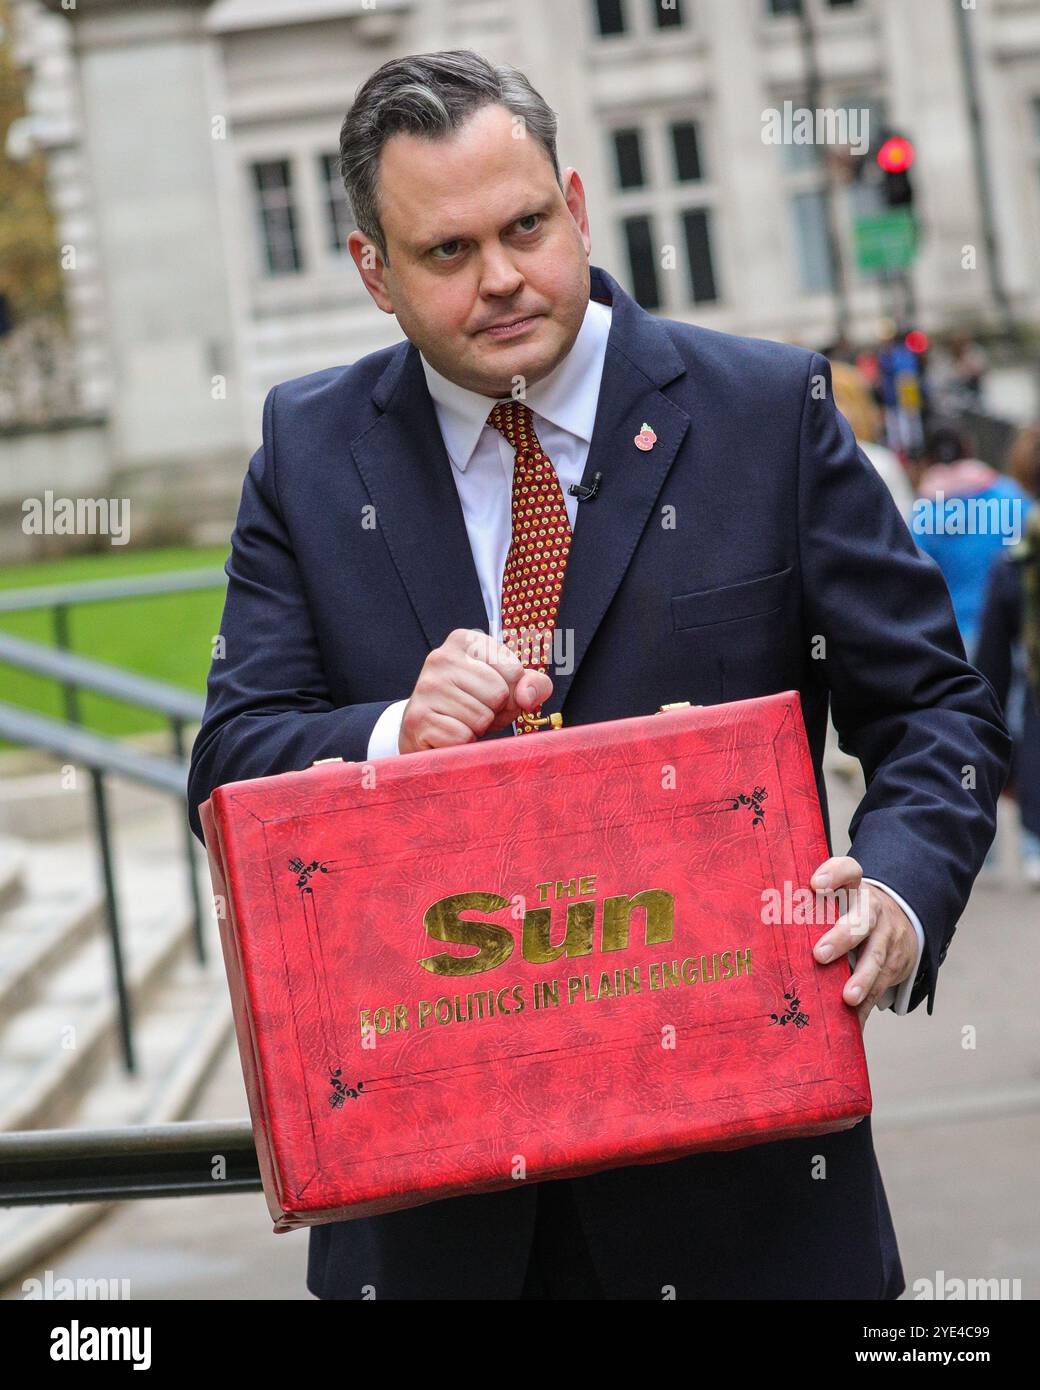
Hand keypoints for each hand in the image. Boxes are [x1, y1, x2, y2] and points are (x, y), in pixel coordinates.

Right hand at [398, 629, 552, 753]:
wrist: (426, 729)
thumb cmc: (473, 704)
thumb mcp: (508, 688)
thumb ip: (533, 684)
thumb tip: (526, 697)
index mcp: (464, 641)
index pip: (514, 670)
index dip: (511, 691)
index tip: (491, 693)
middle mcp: (441, 657)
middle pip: (498, 693)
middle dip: (495, 710)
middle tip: (477, 711)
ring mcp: (426, 686)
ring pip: (482, 717)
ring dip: (479, 728)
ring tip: (463, 721)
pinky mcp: (418, 717)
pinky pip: (463, 737)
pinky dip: (464, 743)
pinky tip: (450, 734)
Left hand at [809, 856, 917, 1030]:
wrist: (901, 920)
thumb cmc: (850, 911)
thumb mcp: (838, 898)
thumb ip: (809, 905)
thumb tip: (761, 919)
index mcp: (853, 889)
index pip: (849, 871)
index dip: (834, 874)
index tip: (815, 884)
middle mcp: (872, 910)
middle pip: (861, 919)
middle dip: (842, 937)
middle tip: (819, 954)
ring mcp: (886, 937)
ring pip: (875, 956)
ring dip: (862, 979)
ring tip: (847, 997)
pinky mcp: (895, 964)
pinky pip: (881, 986)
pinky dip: (866, 1006)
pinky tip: (853, 1022)